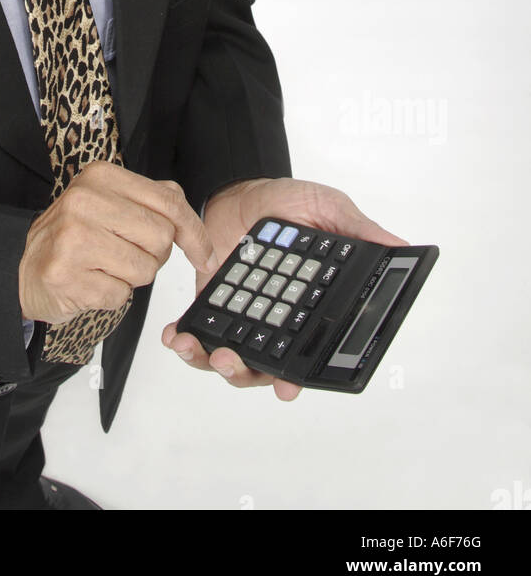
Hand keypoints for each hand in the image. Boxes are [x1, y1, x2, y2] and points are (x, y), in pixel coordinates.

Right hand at [19, 161, 218, 323]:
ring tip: (105, 267)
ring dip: (132, 278)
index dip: (195, 233)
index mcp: (101, 176)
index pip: (169, 203)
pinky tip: (90, 282)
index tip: (204, 254)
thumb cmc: (75, 236)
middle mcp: (84, 201)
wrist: (25, 267)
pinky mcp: (66, 275)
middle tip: (127, 254)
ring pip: (144, 270)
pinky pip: (120, 296)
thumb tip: (191, 221)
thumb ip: (152, 201)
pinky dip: (112, 296)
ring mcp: (73, 238)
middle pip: (161, 238)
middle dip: (154, 256)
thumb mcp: (110, 202)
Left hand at [162, 176, 409, 400]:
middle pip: (264, 367)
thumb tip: (399, 248)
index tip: (287, 386)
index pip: (308, 353)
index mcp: (309, 310)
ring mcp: (242, 317)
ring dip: (213, 362)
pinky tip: (176, 334)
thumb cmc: (289, 202)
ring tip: (204, 350)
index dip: (299, 376)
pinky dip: (185, 340)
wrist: (242, 188)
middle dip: (246, 373)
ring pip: (230, 360)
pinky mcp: (211, 306)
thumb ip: (359, 231)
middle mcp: (276, 322)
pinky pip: (198, 334)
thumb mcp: (329, 209)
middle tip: (232, 360)